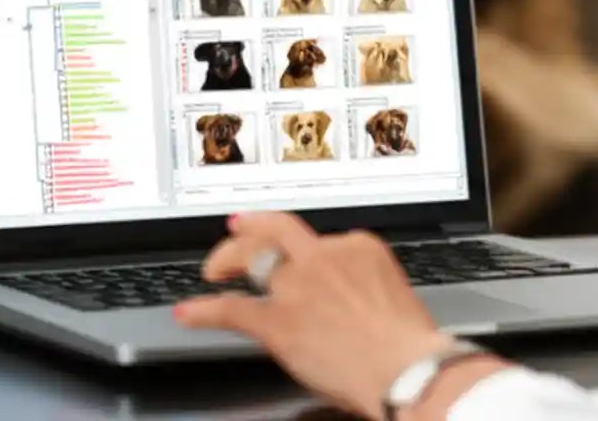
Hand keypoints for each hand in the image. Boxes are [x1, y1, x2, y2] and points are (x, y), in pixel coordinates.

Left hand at [173, 212, 462, 419]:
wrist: (404, 371)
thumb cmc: (408, 344)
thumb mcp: (394, 293)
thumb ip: (363, 284)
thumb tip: (348, 297)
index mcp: (360, 247)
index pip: (324, 239)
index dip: (308, 252)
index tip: (302, 259)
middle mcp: (324, 257)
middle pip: (278, 230)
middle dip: (253, 227)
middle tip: (237, 227)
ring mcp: (297, 286)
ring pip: (252, 260)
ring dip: (226, 260)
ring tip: (213, 268)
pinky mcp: (277, 320)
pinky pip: (231, 309)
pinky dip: (204, 310)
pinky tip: (189, 312)